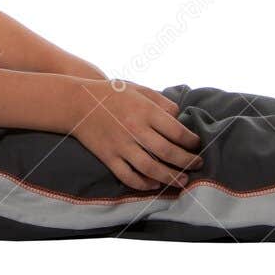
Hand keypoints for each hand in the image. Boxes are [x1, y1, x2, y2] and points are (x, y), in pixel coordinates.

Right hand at [69, 79, 202, 191]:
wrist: (77, 102)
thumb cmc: (111, 94)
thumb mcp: (138, 89)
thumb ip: (161, 102)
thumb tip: (179, 117)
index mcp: (145, 110)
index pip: (177, 131)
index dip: (191, 142)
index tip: (197, 145)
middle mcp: (135, 129)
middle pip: (168, 153)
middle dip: (187, 162)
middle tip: (198, 165)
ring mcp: (121, 145)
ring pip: (151, 169)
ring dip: (171, 178)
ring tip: (183, 181)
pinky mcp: (108, 157)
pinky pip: (128, 176)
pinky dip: (143, 184)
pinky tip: (154, 185)